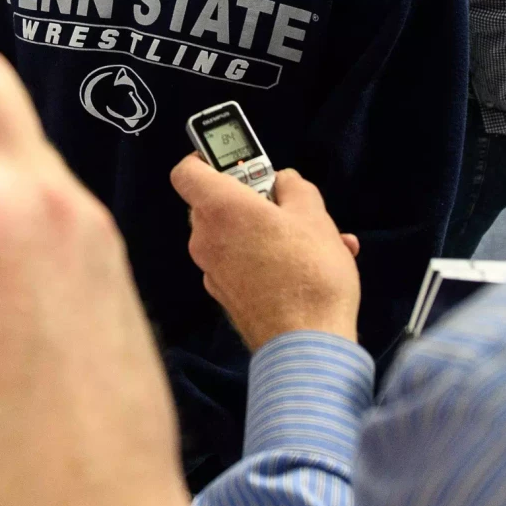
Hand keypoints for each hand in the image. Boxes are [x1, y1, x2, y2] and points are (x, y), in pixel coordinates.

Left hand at [171, 157, 360, 348]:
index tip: (232, 160)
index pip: (186, 171)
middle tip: (287, 203)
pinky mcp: (226, 296)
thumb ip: (294, 188)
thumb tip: (284, 183)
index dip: (204, 159)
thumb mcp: (314, 214)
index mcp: (219, 209)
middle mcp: (205, 238)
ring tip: (318, 238)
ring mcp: (212, 270)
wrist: (305, 345)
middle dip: (250, 198)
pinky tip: (309, 266)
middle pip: (214, 203)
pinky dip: (267, 258)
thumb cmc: (308, 274)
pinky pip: (242, 263)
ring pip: (234, 236)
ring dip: (268, 230)